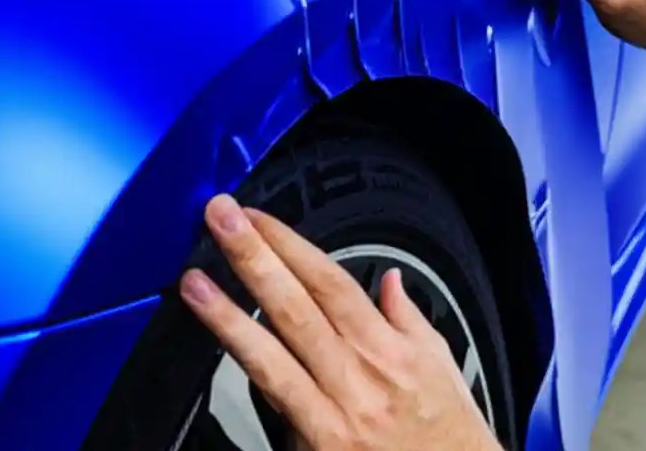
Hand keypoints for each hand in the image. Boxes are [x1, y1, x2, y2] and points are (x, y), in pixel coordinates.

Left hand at [179, 195, 502, 450]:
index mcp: (390, 348)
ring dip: (229, 313)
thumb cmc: (450, 438)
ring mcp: (336, 411)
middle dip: (256, 256)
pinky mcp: (318, 445)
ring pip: (274, 353)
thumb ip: (408, 319)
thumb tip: (389, 281)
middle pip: (298, 305)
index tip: (259, 217)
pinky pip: (276, 399)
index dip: (291, 245)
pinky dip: (247, 369)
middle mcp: (361, 374)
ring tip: (194, 281)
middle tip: (222, 217)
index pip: (331, 282)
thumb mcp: (441, 368)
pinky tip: (216, 344)